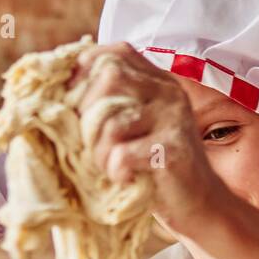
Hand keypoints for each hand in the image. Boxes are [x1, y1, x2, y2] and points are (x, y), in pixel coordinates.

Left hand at [68, 42, 233, 239]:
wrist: (199, 205)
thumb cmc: (155, 166)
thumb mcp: (134, 126)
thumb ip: (110, 103)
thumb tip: (58, 91)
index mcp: (158, 81)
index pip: (114, 53)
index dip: (84, 72)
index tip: (74, 103)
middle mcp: (168, 92)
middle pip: (109, 77)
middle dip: (87, 114)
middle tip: (92, 143)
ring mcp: (174, 119)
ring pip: (110, 121)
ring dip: (98, 151)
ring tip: (109, 167)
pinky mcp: (173, 150)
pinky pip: (121, 153)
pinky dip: (114, 171)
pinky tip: (125, 178)